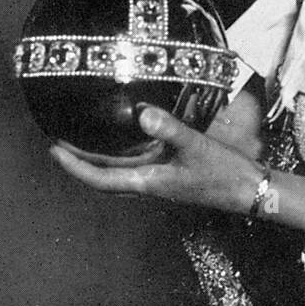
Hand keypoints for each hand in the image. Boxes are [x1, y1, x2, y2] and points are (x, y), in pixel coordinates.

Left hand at [50, 104, 263, 213]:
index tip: (54, 150)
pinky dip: (120, 154)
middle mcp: (149, 184)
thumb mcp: (197, 147)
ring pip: (119, 172)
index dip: (75, 166)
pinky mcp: (171, 174)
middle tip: (57, 142)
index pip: (101, 179)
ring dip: (97, 159)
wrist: (250, 190)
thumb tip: (142, 114)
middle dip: (79, 162)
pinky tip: (122, 138)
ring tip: (80, 139)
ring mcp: (159, 180)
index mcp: (149, 182)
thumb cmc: (224, 173)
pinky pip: (135, 165)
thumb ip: (170, 130)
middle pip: (104, 177)